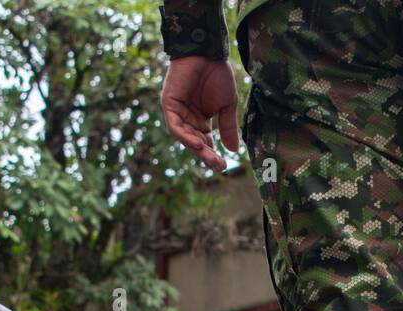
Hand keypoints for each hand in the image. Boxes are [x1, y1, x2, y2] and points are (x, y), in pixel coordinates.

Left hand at [161, 56, 239, 172]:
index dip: (214, 154)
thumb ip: (228, 127)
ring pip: (185, 137)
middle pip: (196, 142)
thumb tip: (233, 150)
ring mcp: (177, 112)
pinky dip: (185, 136)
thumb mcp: (227, 105)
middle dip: (206, 155)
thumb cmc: (217, 74)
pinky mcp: (169, 105)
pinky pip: (175, 126)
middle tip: (218, 166)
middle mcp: (188, 118)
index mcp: (201, 119)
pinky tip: (197, 143)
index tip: (224, 166)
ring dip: (197, 148)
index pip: (206, 141)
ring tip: (209, 157)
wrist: (207, 52)